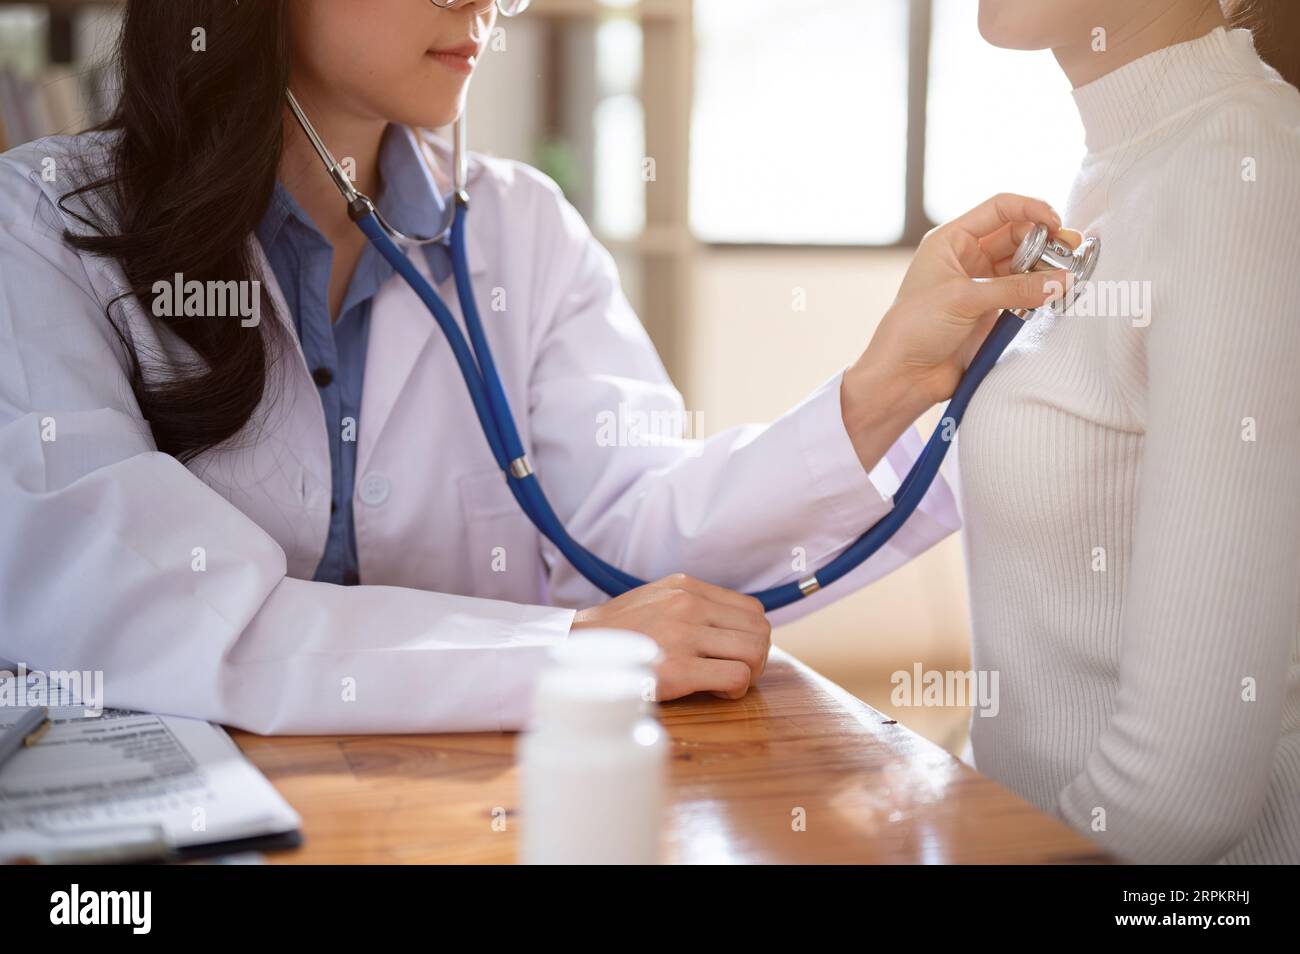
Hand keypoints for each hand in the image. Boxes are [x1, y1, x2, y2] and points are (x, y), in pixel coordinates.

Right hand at [571, 573, 770, 700]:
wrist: (574, 650)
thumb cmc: (615, 633)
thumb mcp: (654, 599)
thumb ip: (690, 605)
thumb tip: (727, 625)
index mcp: (686, 587)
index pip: (752, 609)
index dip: (751, 636)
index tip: (734, 653)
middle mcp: (688, 605)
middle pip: (760, 630)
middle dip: (757, 656)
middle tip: (736, 672)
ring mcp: (683, 635)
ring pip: (754, 652)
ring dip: (749, 673)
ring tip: (725, 682)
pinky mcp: (678, 668)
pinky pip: (736, 677)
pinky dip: (735, 690)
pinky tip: (715, 692)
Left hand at [839, 194, 1074, 470]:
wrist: (904, 376)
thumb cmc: (915, 328)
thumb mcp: (964, 299)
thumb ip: (1015, 288)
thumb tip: (1061, 281)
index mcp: (951, 241)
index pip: (998, 210)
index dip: (1030, 210)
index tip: (1057, 222)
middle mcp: (966, 257)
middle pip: (1017, 236)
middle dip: (1045, 241)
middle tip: (1071, 252)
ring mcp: (980, 284)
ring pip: (1023, 264)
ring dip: (1046, 268)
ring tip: (1068, 276)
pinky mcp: (990, 310)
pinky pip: (1023, 292)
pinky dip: (1040, 291)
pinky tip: (1055, 294)